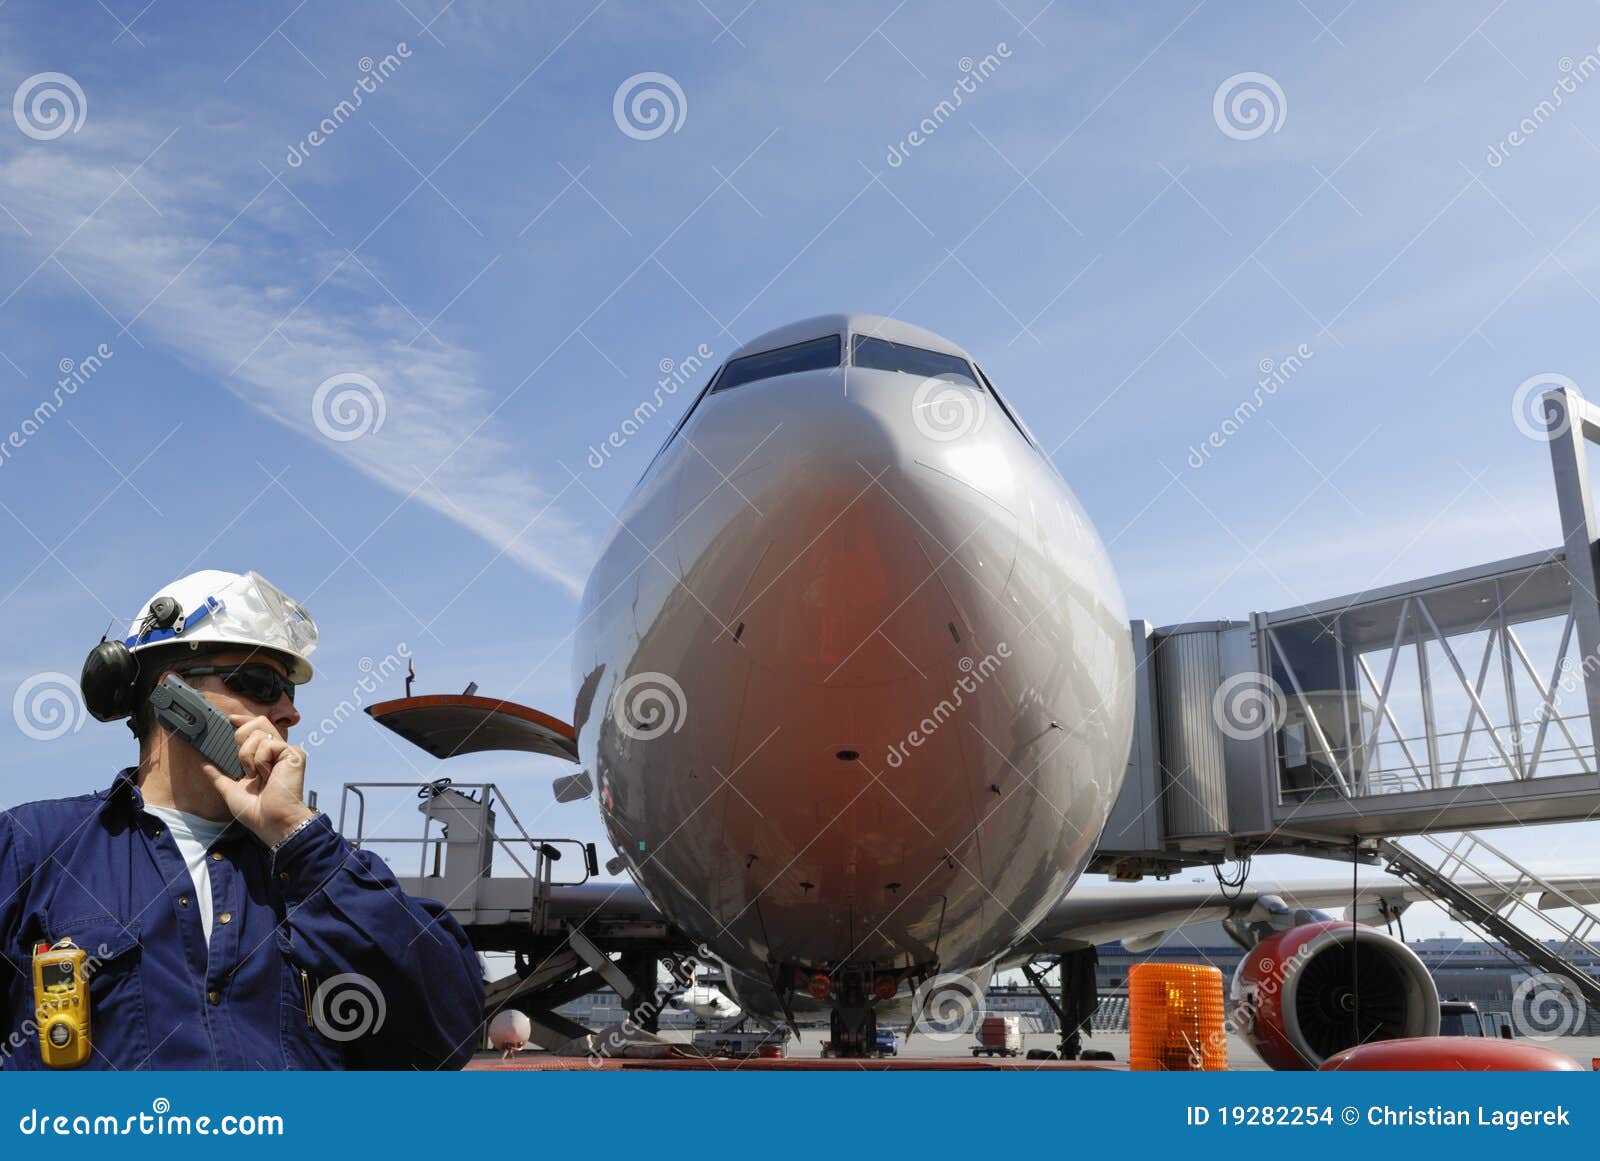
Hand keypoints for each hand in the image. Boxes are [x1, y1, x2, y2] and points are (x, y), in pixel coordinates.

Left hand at [199, 713, 314, 846]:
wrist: (271, 821)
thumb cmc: (256, 811)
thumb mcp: (231, 791)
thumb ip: (219, 776)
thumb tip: (206, 765)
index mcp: (264, 758)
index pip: (256, 729)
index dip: (243, 721)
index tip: (230, 719)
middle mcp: (277, 752)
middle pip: (258, 723)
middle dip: (242, 738)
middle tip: (244, 763)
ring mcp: (286, 752)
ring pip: (259, 734)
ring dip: (248, 756)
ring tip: (256, 775)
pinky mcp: (293, 754)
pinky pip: (268, 745)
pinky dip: (260, 761)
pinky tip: (266, 775)